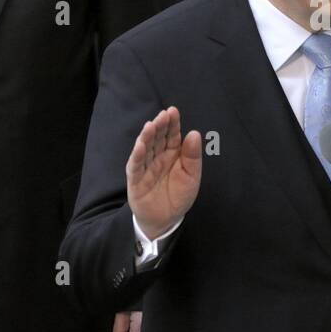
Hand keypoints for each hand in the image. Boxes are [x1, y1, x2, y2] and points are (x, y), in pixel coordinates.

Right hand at [125, 106, 201, 238]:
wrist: (166, 220)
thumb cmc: (179, 196)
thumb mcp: (192, 176)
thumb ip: (192, 156)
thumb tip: (194, 133)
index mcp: (172, 154)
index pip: (171, 135)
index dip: (172, 123)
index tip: (173, 111)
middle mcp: (158, 157)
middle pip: (157, 138)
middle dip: (160, 126)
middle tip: (163, 115)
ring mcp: (145, 167)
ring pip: (145, 148)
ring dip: (147, 137)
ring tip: (151, 126)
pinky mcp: (136, 179)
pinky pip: (136, 166)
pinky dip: (137, 155)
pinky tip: (140, 145)